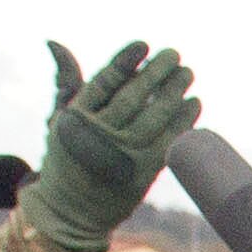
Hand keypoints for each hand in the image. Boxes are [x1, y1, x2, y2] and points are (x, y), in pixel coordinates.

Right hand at [17, 39, 197, 251]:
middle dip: (157, 74)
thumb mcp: (61, 119)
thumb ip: (67, 82)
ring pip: (153, 119)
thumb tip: (56, 42)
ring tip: (187, 75)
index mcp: (75, 118)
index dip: (126, 62)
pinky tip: (194, 104)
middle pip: (133, 98)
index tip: (144, 45)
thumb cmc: (68, 156)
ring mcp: (120, 158)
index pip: (104, 82)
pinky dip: (184, 123)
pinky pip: (167, 143)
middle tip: (176, 56)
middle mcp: (97, 137)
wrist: (71, 210)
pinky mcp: (140, 176)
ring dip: (174, 94)